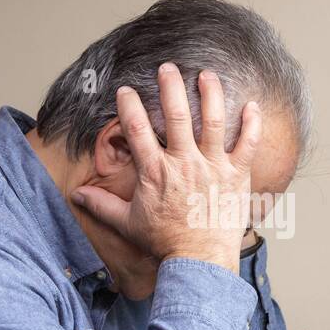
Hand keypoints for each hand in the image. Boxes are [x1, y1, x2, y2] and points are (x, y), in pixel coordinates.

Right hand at [71, 63, 260, 275]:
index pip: (137, 129)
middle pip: (176, 115)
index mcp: (155, 172)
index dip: (129, 106)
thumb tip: (78, 195)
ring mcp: (213, 167)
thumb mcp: (128, 223)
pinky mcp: (237, 176)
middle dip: (171, 86)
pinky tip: (252, 105)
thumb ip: (102, 205)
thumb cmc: (165, 243)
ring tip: (206, 74)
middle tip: (168, 67)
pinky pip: (247, 144)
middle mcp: (184, 163)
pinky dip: (252, 123)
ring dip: (210, 94)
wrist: (199, 261)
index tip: (125, 90)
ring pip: (212, 121)